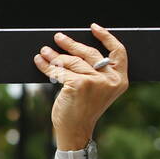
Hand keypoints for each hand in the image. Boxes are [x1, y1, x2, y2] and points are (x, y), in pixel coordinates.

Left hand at [32, 23, 129, 146]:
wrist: (76, 131)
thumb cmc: (84, 110)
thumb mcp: (97, 89)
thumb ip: (94, 71)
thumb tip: (74, 49)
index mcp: (120, 79)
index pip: (118, 52)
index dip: (106, 36)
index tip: (93, 27)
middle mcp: (110, 80)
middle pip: (89, 52)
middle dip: (71, 44)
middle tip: (58, 37)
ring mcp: (95, 81)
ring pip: (71, 61)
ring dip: (54, 55)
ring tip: (44, 51)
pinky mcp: (78, 84)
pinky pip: (59, 71)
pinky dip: (46, 66)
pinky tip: (39, 61)